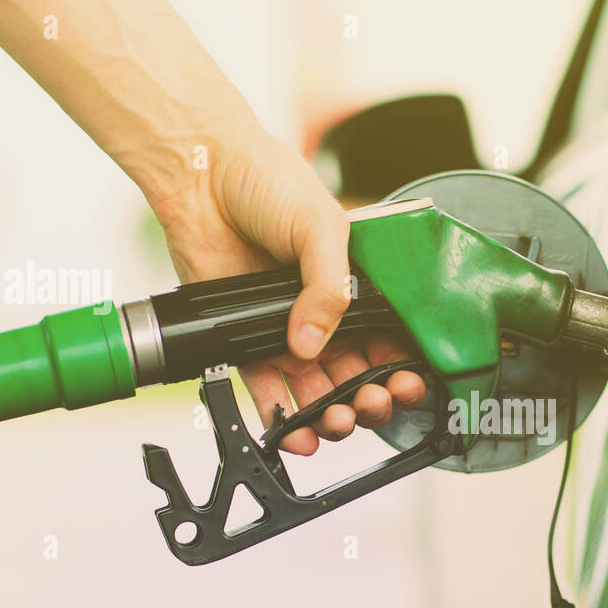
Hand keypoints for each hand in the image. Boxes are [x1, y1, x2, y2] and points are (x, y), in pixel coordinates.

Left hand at [150, 126, 424, 454]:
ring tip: (336, 421)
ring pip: (318, 391)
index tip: (404, 385)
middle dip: (370, 399)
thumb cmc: (267, 182)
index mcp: (355, 287)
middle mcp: (324, 314)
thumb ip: (330, 287)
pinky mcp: (244, 341)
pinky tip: (297, 432)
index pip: (388, 340)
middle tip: (371, 404)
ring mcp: (285, 330)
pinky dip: (282, 417)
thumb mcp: (322, 226)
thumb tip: (312, 343)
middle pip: (357, 375)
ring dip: (331, 415)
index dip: (400, 368)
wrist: (202, 175)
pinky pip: (268, 391)